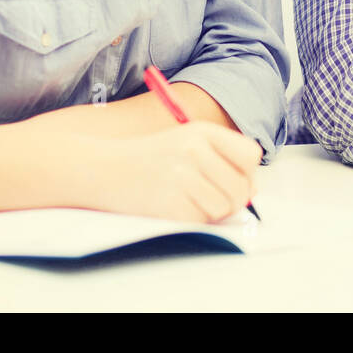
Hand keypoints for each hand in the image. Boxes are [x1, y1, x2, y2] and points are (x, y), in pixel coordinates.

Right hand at [88, 121, 261, 221]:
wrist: (100, 169)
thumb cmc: (149, 159)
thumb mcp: (185, 143)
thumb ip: (220, 160)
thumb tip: (252, 190)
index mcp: (201, 132)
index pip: (250, 155)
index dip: (248, 173)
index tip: (235, 180)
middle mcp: (194, 150)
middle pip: (241, 187)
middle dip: (233, 200)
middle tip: (212, 199)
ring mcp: (181, 177)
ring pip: (223, 208)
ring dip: (211, 212)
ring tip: (188, 201)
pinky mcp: (169, 204)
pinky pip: (200, 221)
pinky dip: (192, 220)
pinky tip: (173, 207)